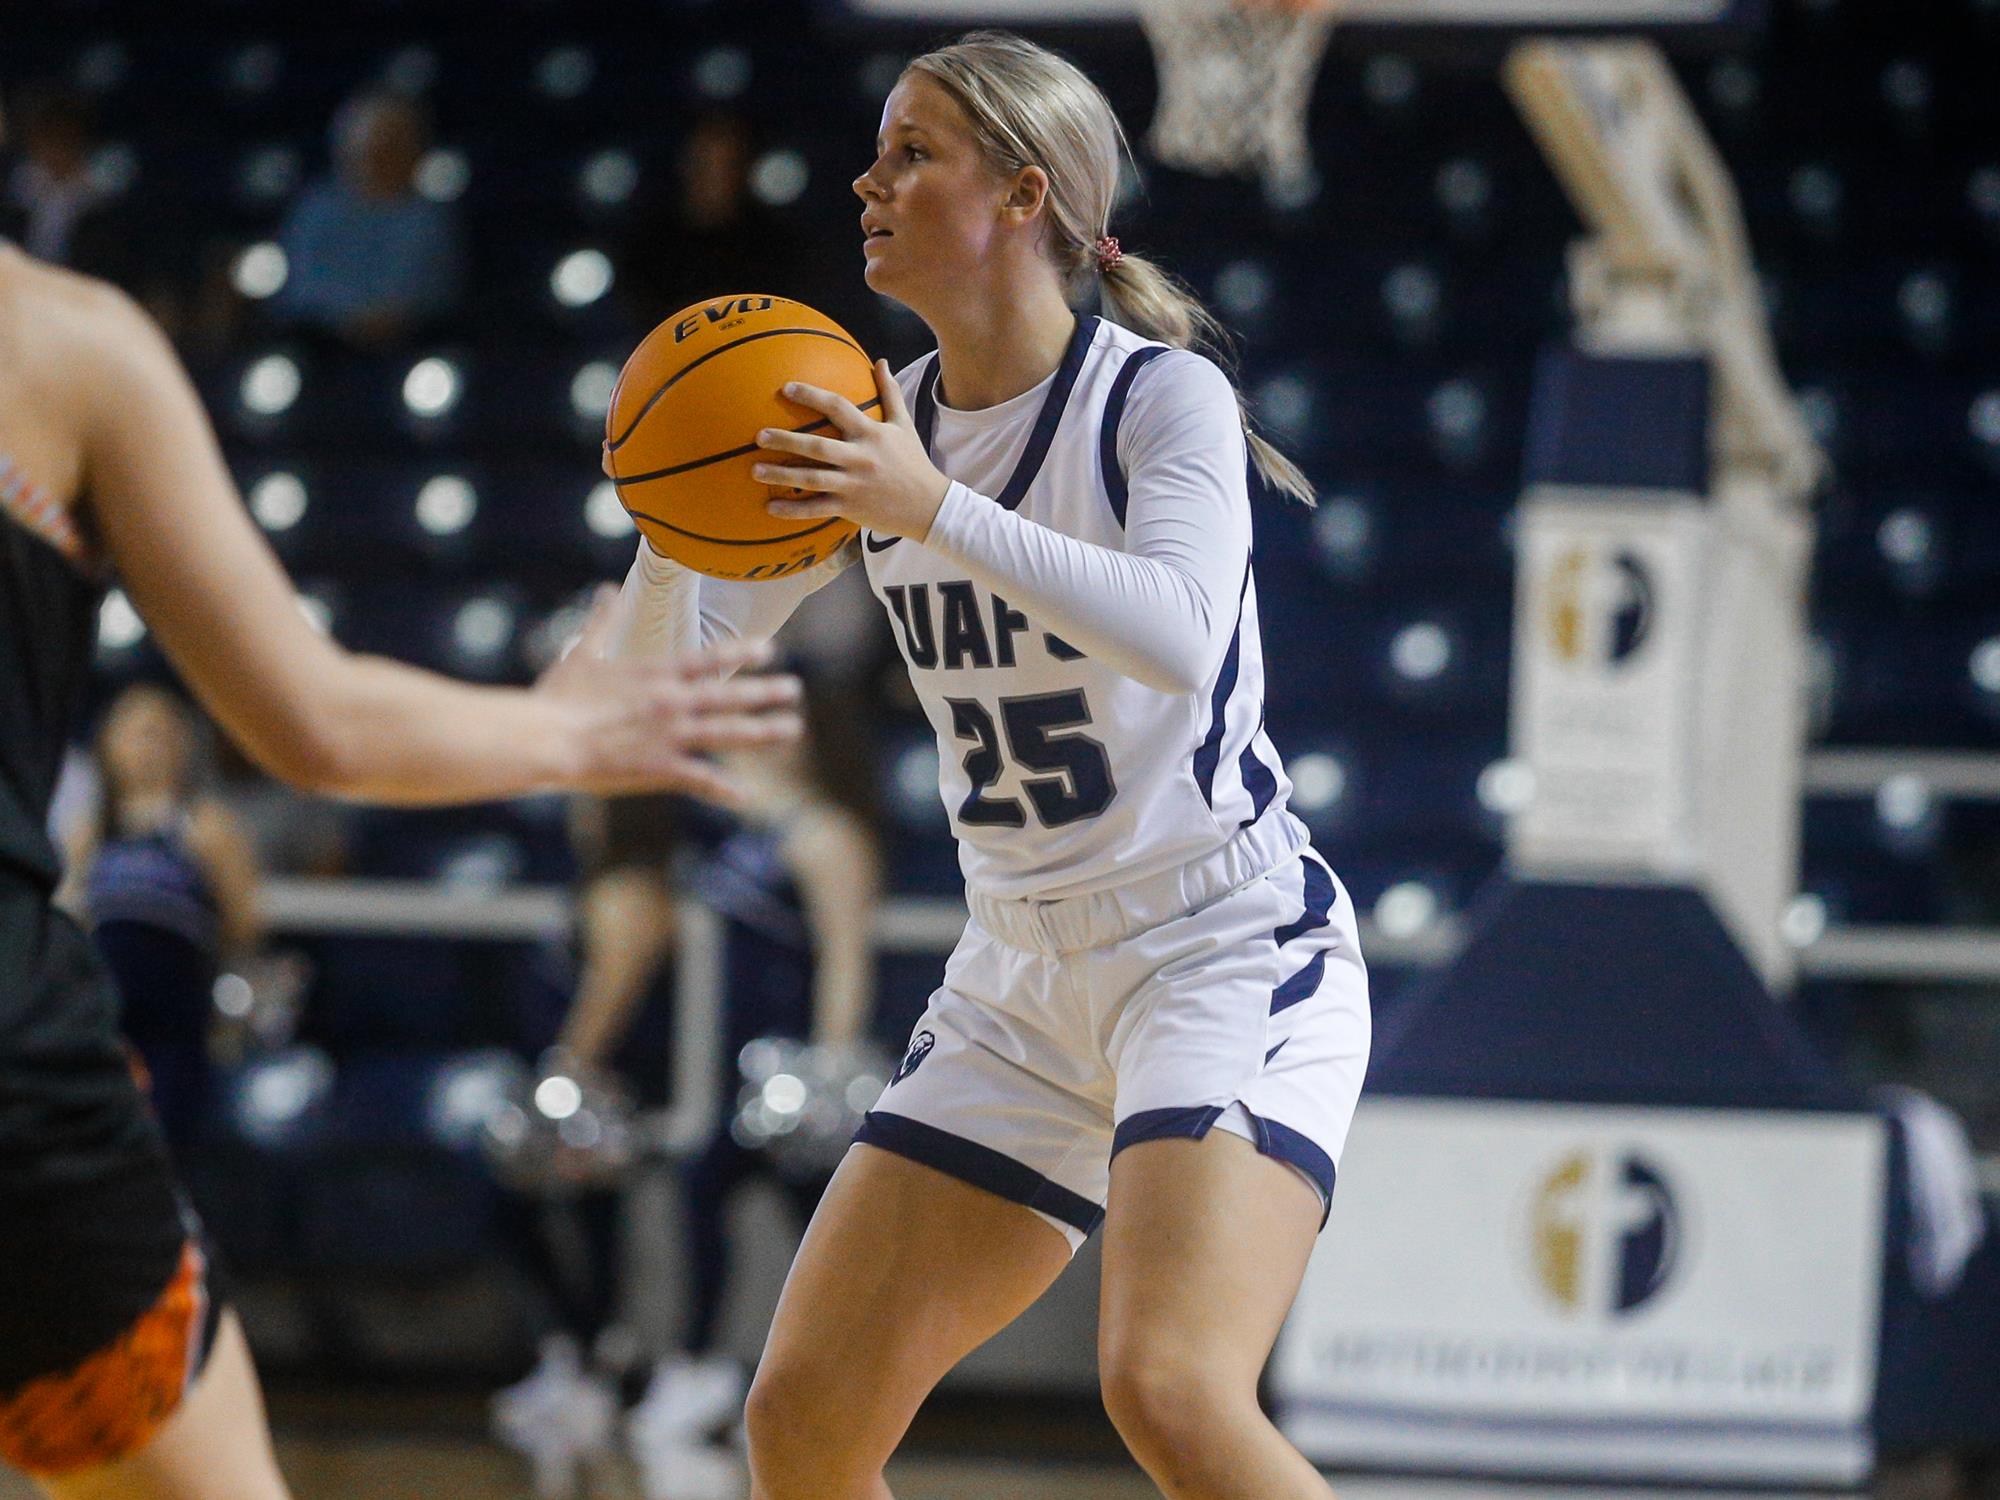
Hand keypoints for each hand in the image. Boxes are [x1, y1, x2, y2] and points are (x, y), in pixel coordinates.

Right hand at [535, 587, 801, 801]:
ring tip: (792, 729)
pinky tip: (746, 796)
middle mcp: (674, 702)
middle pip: (731, 695)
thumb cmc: (561, 695)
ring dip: (764, 732)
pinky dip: (724, 789)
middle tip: (795, 690)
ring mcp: (672, 736)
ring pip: (729, 733)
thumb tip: (606, 591)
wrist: (549, 739)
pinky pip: (701, 779)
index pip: (710, 659)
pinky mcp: (662, 768)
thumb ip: (602, 621)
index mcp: (657, 672)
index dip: (742, 653)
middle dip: (767, 692)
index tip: (771, 650)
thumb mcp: (583, 651)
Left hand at [754, 360, 951, 541]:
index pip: (837, 407)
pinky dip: (793, 509)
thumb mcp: (904, 424)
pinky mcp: (851, 507)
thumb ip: (890, 392)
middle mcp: (860, 458)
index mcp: (871, 433)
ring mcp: (853, 484)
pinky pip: (817, 508)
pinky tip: (771, 507)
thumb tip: (881, 361)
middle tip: (758, 436)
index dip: (811, 396)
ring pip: (812, 479)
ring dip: (781, 476)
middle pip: (817, 447)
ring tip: (754, 470)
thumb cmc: (913, 462)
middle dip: (786, 441)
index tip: (786, 388)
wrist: (929, 505)